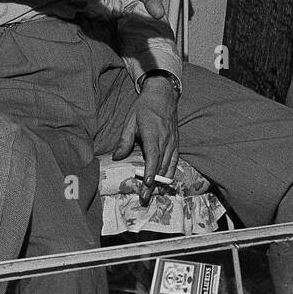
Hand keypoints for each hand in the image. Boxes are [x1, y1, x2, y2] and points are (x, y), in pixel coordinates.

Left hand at [113, 79, 179, 204]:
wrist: (162, 95)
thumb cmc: (144, 107)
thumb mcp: (130, 121)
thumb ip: (124, 140)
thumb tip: (116, 157)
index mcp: (153, 134)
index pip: (153, 157)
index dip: (151, 173)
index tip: (147, 185)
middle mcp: (165, 140)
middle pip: (161, 166)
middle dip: (153, 184)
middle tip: (145, 198)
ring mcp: (173, 142)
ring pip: (169, 166)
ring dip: (161, 181)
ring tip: (153, 194)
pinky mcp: (176, 142)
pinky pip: (175, 161)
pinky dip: (170, 172)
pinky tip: (164, 181)